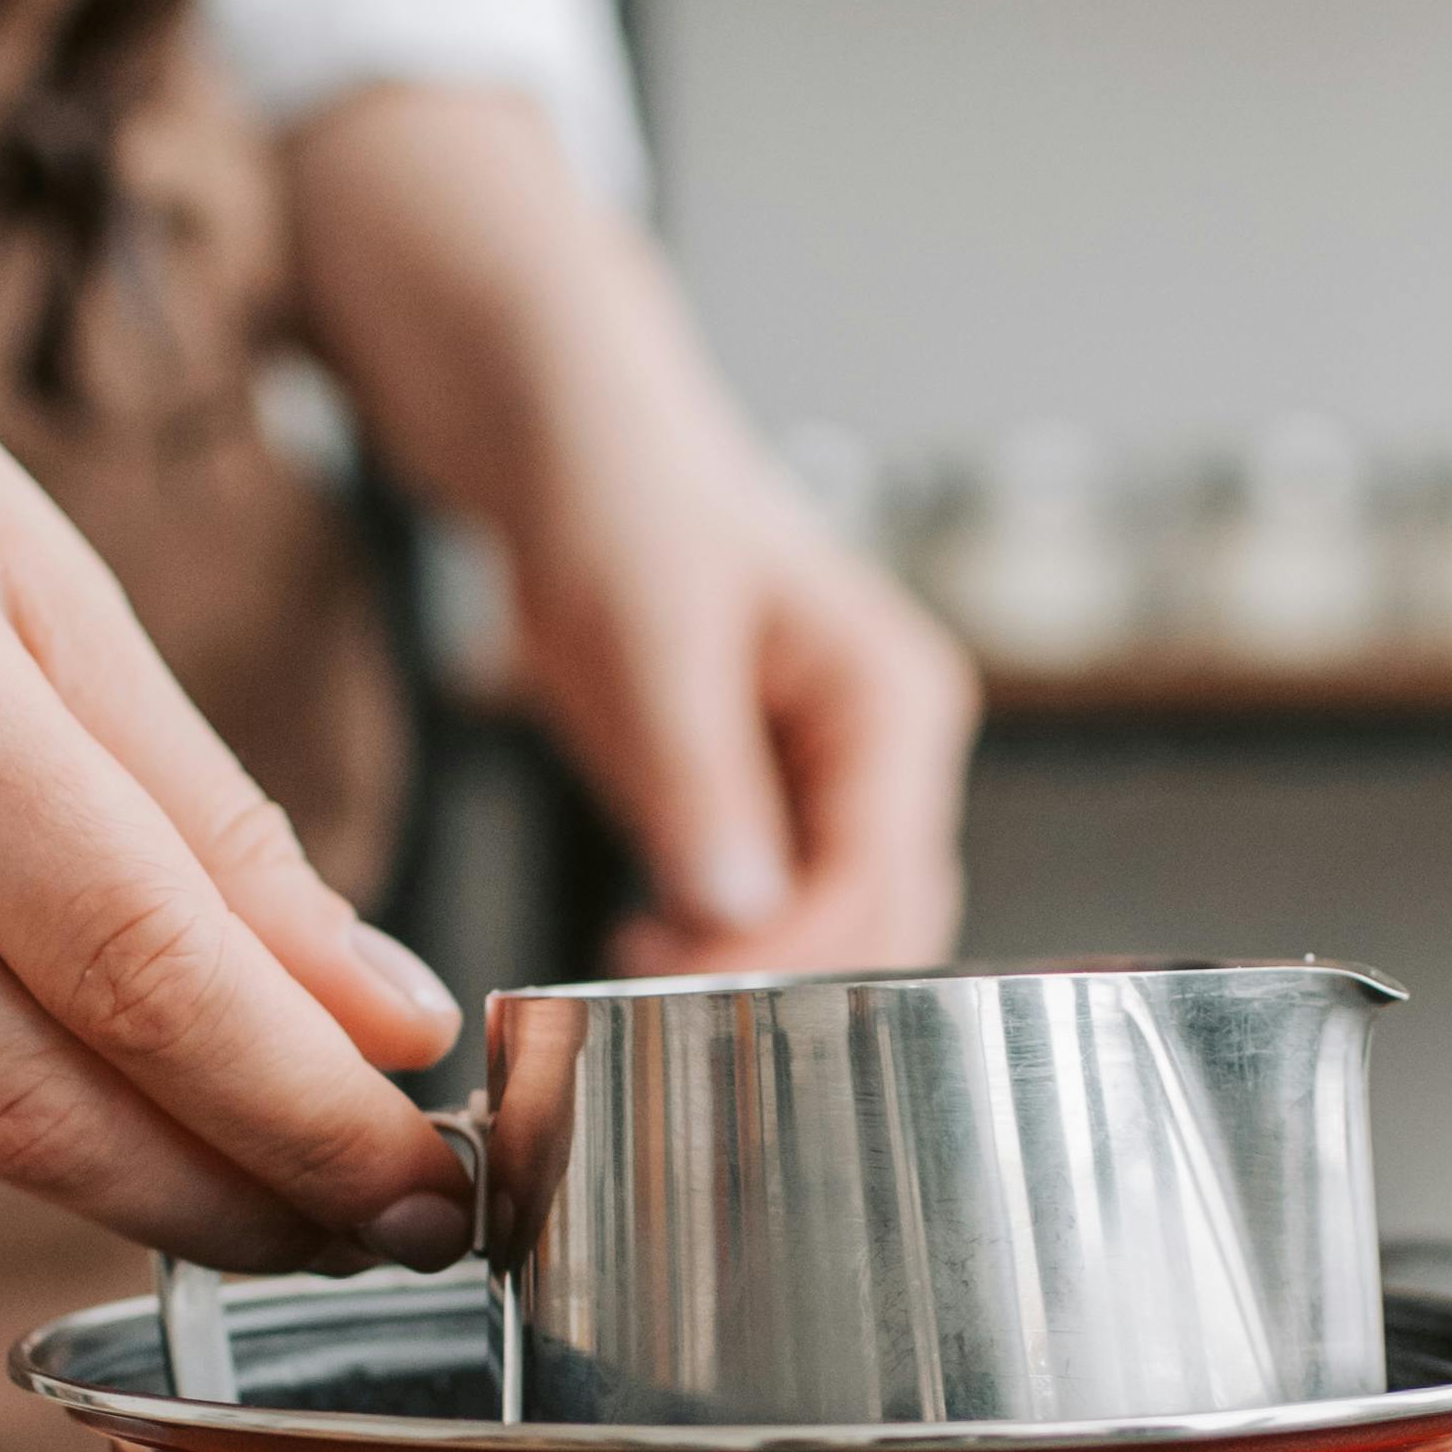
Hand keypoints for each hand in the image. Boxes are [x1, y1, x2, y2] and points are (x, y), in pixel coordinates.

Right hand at [0, 211, 470, 1263]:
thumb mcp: (35, 564)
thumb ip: (209, 815)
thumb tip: (380, 1028)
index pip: (132, 956)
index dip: (302, 1099)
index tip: (430, 1165)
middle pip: (29, 1101)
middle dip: (237, 1193)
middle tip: (387, 1223)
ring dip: (109, 1147)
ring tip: (226, 1108)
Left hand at [283, 88, 977, 975]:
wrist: (555, 427)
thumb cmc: (615, 485)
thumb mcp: (647, 626)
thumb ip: (697, 769)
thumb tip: (741, 905)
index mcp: (896, 699)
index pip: (883, 878)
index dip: (801, 960)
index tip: (701, 1005)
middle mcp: (883, 751)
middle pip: (878, 928)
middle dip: (785, 990)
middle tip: (660, 1025)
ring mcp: (825, 784)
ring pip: (827, 935)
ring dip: (750, 982)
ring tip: (641, 994)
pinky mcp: (758, 804)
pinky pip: (765, 914)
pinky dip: (716, 953)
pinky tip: (639, 954)